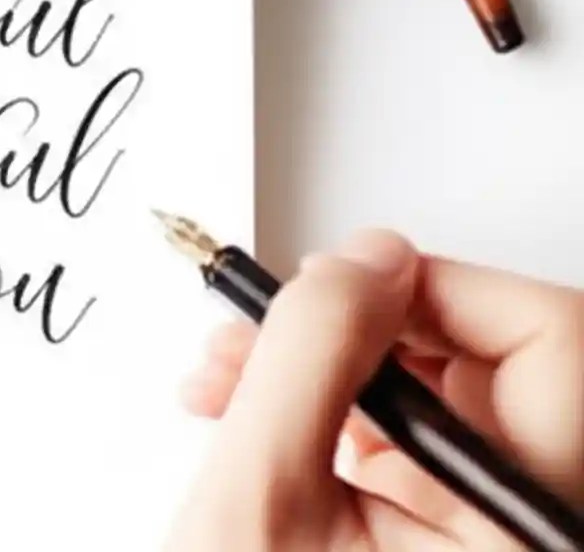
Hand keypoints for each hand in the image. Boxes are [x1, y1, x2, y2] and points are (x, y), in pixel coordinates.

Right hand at [164, 230, 583, 550]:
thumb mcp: (256, 498)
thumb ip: (310, 360)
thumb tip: (365, 260)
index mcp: (521, 540)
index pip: (551, 345)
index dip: (437, 289)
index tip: (344, 281)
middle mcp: (526, 535)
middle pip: (492, 360)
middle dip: (356, 327)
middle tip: (271, 327)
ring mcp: (488, 538)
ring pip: (437, 391)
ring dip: (325, 365)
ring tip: (232, 380)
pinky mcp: (443, 539)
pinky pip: (405, 436)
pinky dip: (325, 409)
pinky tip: (254, 415)